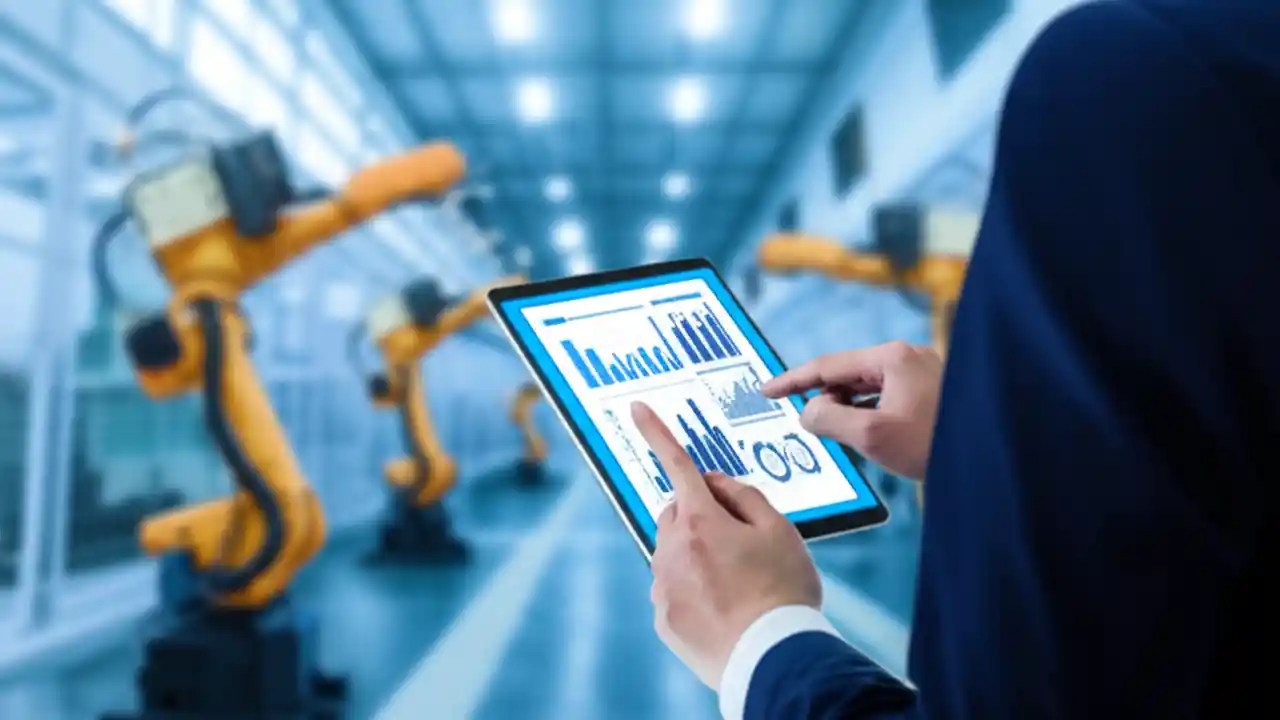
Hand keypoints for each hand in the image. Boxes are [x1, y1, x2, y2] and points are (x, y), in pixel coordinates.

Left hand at [632, 402, 820, 689]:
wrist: (772, 660)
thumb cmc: (783, 592)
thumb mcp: (780, 532)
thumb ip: (744, 497)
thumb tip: (715, 485)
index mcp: (700, 521)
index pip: (677, 465)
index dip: (657, 433)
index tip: (635, 408)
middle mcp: (670, 550)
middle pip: (676, 515)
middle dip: (698, 516)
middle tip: (739, 542)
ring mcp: (663, 587)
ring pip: (673, 554)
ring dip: (696, 556)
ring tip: (739, 585)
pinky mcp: (663, 620)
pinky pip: (673, 590)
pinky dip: (693, 591)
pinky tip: (725, 608)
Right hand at [762, 341, 941, 479]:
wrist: (990, 459)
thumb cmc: (935, 445)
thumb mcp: (871, 436)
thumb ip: (829, 420)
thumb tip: (808, 411)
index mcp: (891, 358)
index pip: (828, 366)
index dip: (792, 380)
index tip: (767, 391)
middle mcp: (907, 357)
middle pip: (847, 375)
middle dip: (826, 400)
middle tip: (814, 428)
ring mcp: (922, 372)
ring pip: (867, 388)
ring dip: (848, 410)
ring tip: (844, 436)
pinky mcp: (931, 391)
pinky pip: (886, 397)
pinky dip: (868, 413)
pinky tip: (866, 433)